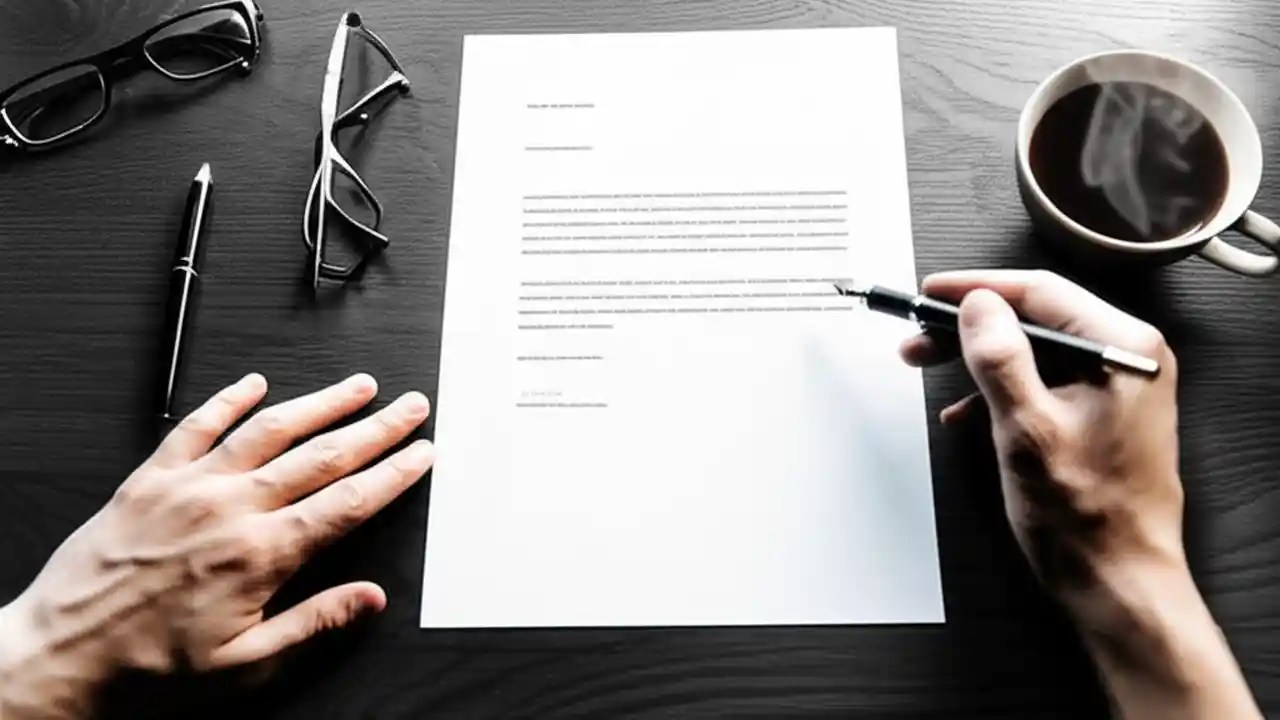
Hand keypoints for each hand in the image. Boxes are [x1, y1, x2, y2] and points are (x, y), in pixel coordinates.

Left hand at [0, 374, 433, 718]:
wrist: (62, 654)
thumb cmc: (148, 666)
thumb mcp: (245, 662)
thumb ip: (314, 622)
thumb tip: (370, 598)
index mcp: (261, 554)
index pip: (348, 502)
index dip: (394, 474)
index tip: (421, 454)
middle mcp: (231, 509)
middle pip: (322, 456)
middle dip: (375, 428)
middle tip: (409, 407)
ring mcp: (190, 487)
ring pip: (270, 429)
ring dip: (320, 403)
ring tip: (356, 386)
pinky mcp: (151, 479)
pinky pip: (196, 425)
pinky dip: (228, 399)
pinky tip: (254, 384)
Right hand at [901, 270, 1258, 718]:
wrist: (1120, 582)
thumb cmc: (1084, 515)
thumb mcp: (1027, 429)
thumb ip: (1000, 359)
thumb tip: (977, 304)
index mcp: (1123, 348)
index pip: (1040, 292)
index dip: (977, 290)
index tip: (929, 295)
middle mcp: (1129, 358)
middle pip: (1035, 319)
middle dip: (970, 329)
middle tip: (917, 341)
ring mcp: (1118, 387)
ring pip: (1034, 352)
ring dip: (978, 360)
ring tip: (928, 370)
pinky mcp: (1102, 414)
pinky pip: (1042, 384)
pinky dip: (999, 391)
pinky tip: (965, 414)